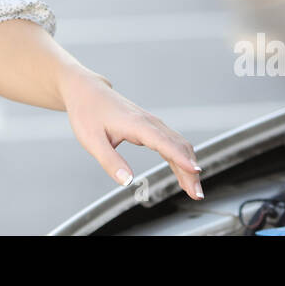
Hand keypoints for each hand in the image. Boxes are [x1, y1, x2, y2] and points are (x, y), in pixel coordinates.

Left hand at [60, 69, 203, 200]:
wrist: (87, 91)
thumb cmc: (87, 113)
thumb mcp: (91, 140)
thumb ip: (110, 161)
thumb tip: (127, 181)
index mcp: (136, 124)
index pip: (163, 142)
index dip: (180, 157)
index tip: (195, 171)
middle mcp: (148, 122)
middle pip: (177, 145)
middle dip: (190, 170)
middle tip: (197, 194)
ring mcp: (151, 123)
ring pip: (178, 144)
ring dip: (189, 165)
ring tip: (195, 190)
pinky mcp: (150, 127)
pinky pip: (171, 143)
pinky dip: (181, 158)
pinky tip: (185, 173)